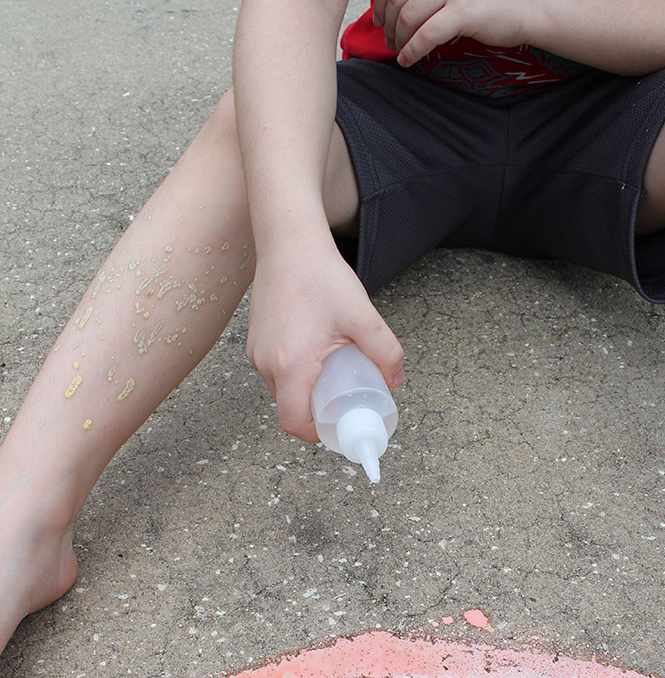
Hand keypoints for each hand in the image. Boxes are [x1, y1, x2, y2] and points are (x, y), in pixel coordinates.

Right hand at [246, 236, 403, 442]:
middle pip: (289, 410)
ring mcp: (257, 353)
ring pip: (281, 392)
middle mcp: (268, 363)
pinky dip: (294, 377)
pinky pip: (275, 373)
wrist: (288, 242)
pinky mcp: (255, 342)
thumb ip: (385, 351)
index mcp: (292, 365)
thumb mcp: (363, 316)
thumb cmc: (320, 275)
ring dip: (305, 395)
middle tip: (342, 406)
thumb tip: (395, 380)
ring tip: (332, 380)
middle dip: (315, 415)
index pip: (295, 422)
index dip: (317, 435)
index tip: (338, 429)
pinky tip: (315, 361)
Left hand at [373, 0, 532, 67]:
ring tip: (400, 51)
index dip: (380, 0)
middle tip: (389, 39)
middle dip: (387, 22)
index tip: (378, 18)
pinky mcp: (464, 11)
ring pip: (407, 16)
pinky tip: (408, 60)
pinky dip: (412, 50)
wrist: (529, 5)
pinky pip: (426, 34)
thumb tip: (398, 2)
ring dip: (398, 38)